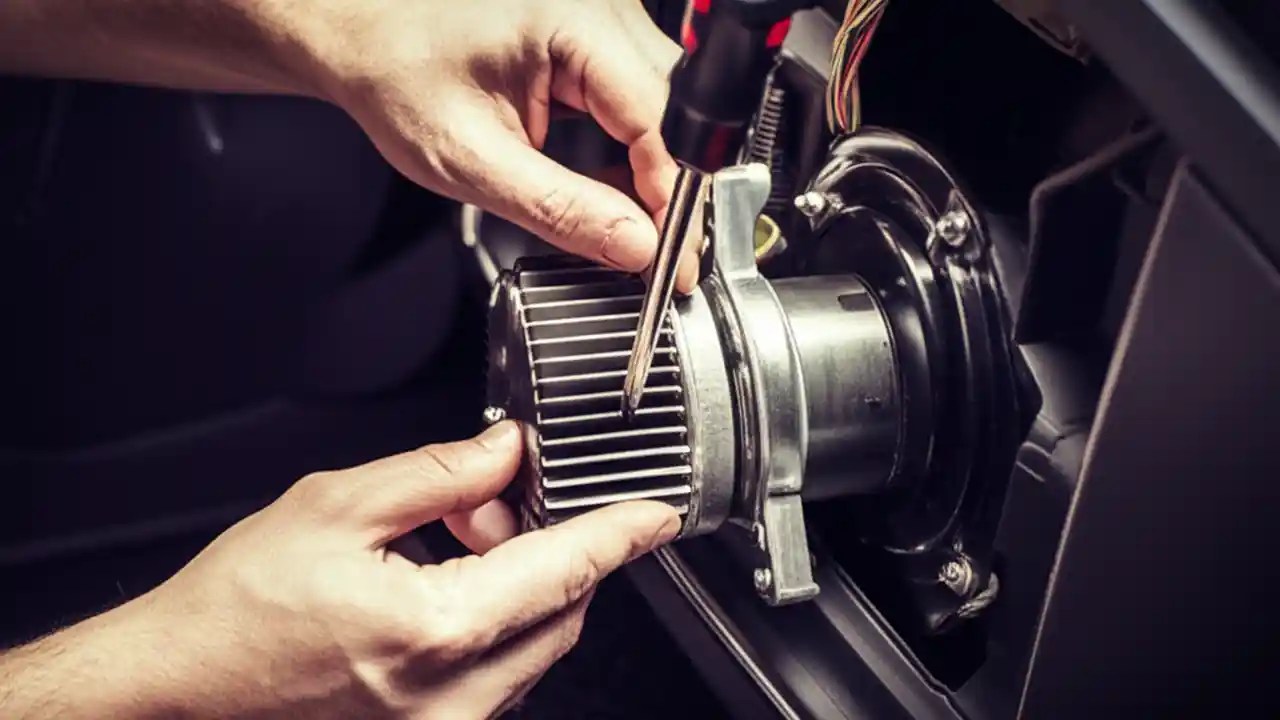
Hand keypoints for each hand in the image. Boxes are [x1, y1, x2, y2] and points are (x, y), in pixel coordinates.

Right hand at [1, 421, 679, 718]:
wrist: (178, 687)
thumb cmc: (235, 610)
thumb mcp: (335, 508)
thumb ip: (439, 474)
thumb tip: (506, 452)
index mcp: (434, 631)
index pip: (564, 570)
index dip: (619, 535)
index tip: (657, 516)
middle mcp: (450, 696)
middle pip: (564, 613)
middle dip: (555, 549)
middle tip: (498, 506)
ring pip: (537, 649)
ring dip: (525, 588)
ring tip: (459, 543)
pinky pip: (500, 678)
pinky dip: (498, 625)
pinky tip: (447, 589)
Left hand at [287, 0, 699, 290]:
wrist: (364, 36)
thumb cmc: (398, 75)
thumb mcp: (474, 162)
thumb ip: (561, 210)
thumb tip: (635, 247)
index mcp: (574, 22)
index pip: (657, 121)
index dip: (671, 198)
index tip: (672, 259)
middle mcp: (600, 8)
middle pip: (675, 113)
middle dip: (671, 191)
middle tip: (660, 259)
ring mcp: (603, 18)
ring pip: (664, 109)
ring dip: (654, 173)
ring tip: (629, 228)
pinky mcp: (597, 38)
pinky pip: (638, 101)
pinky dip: (633, 151)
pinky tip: (613, 189)